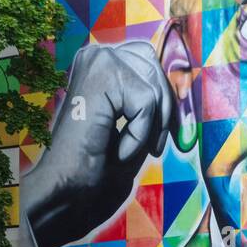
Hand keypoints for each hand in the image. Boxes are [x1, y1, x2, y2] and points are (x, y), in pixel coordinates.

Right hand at [24, 41, 173, 246]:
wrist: (65, 191)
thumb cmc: (96, 168)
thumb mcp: (135, 130)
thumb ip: (154, 104)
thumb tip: (181, 85)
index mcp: (100, 64)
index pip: (150, 64)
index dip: (163, 101)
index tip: (159, 139)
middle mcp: (96, 54)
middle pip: (156, 68)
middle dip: (164, 112)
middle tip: (152, 148)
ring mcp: (97, 60)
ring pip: (154, 86)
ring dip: (150, 128)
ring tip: (127, 150)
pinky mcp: (102, 75)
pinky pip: (147, 102)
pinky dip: (140, 134)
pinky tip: (118, 151)